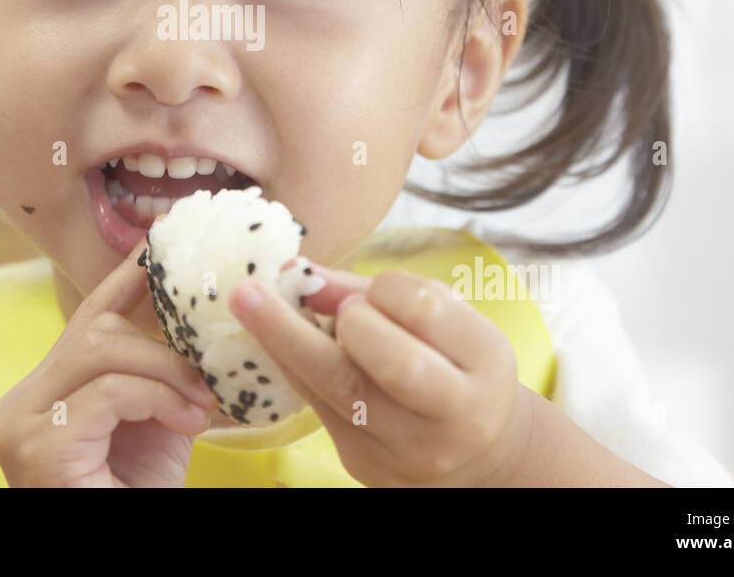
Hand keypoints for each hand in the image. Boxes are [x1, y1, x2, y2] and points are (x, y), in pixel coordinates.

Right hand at [0, 250, 219, 486]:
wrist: (110, 560)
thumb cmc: (137, 499)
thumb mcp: (156, 425)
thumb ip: (163, 375)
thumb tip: (205, 319)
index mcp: (49, 388)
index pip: (90, 313)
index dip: (131, 275)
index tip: (165, 238)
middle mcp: (23, 399)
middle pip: (94, 327)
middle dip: (163, 342)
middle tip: (209, 374)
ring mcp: (21, 420)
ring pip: (100, 349)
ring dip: (166, 370)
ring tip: (202, 404)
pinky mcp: (36, 444)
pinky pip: (107, 391)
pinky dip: (158, 398)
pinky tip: (187, 425)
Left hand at [229, 261, 532, 486]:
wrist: (474, 450)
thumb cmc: (452, 363)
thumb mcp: (440, 317)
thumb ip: (372, 290)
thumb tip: (297, 270)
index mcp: (484, 362)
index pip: (426, 309)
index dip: (385, 288)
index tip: (371, 290)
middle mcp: (455, 414)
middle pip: (392, 361)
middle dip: (346, 319)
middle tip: (317, 298)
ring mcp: (408, 448)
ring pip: (338, 388)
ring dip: (285, 335)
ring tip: (249, 299)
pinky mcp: (364, 463)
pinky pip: (314, 406)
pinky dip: (287, 364)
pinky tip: (266, 337)